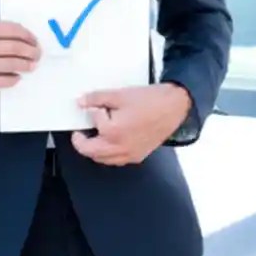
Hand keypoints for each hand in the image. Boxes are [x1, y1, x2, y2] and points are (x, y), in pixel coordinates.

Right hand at [0, 20, 40, 91]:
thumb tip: (24, 37)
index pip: (15, 31)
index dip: (29, 36)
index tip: (34, 40)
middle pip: (17, 48)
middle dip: (32, 52)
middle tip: (37, 54)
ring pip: (13, 65)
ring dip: (27, 65)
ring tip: (31, 65)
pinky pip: (3, 81)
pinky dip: (14, 79)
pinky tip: (17, 76)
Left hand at [71, 84, 191, 165]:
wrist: (175, 107)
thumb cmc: (152, 101)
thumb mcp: (120, 94)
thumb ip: (97, 98)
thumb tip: (82, 102)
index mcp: (113, 132)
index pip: (93, 123)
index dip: (93, 112)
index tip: (93, 106)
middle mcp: (120, 148)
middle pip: (90, 151)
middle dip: (82, 142)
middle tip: (80, 132)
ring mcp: (129, 154)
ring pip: (102, 159)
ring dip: (94, 150)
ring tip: (94, 135)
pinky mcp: (138, 156)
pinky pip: (116, 160)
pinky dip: (108, 154)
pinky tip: (110, 142)